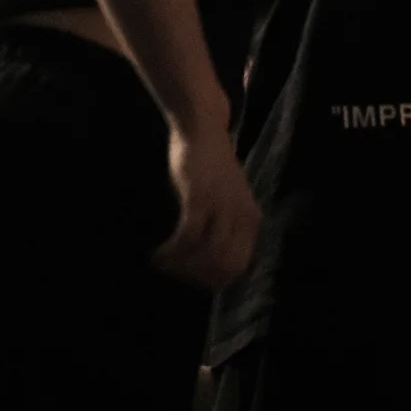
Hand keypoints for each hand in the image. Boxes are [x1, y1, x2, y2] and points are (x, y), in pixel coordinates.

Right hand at [151, 122, 261, 290]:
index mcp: (252, 220)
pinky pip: (187, 238)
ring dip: (180, 268)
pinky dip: (171, 252)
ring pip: (205, 257)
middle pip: (222, 267)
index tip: (189, 279)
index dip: (213, 281)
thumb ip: (227, 229)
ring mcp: (223, 208)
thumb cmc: (211, 169)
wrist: (204, 130)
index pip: (238, 268)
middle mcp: (242, 217)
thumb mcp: (229, 202)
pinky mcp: (200, 199)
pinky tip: (158, 254)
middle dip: (194, 277)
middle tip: (173, 272)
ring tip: (161, 264)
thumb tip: (209, 267)